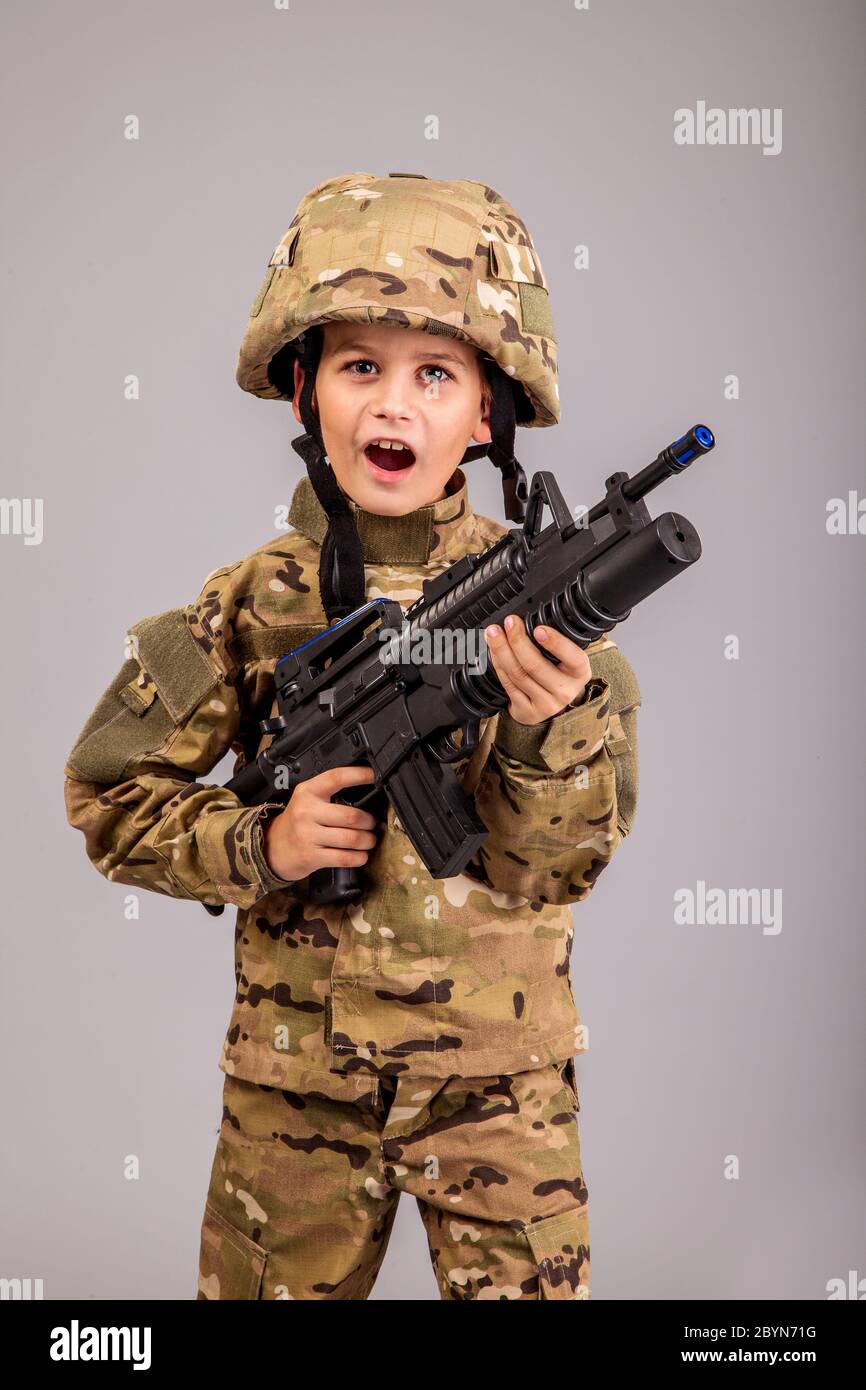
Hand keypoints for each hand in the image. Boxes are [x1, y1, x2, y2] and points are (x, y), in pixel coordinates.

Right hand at [262, 765, 378, 881]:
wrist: (273, 847)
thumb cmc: (297, 822)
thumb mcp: (307, 800)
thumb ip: (330, 794)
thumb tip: (366, 793)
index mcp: (307, 792)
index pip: (336, 778)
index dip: (359, 775)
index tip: (374, 776)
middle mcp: (306, 811)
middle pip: (351, 816)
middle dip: (369, 822)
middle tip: (372, 824)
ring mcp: (307, 835)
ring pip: (351, 838)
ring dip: (367, 840)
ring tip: (369, 840)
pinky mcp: (311, 856)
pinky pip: (344, 858)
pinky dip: (359, 857)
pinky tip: (361, 855)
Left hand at [484, 614, 591, 724]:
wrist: (549, 706)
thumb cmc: (557, 673)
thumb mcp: (566, 658)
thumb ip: (555, 642)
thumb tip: (530, 618)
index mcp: (579, 672)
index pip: (572, 657)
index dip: (555, 643)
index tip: (539, 629)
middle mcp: (565, 690)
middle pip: (535, 665)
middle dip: (517, 640)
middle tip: (509, 622)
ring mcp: (546, 704)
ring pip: (518, 674)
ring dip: (502, 650)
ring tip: (493, 633)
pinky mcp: (528, 711)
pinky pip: (508, 684)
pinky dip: (498, 664)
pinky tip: (493, 652)